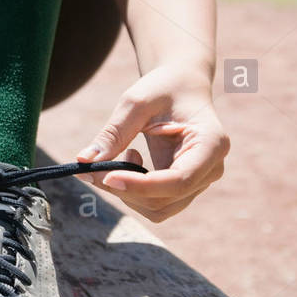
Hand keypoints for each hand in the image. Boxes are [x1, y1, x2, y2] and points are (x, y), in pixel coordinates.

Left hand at [75, 63, 229, 222]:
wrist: (181, 88)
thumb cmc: (163, 89)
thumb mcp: (137, 102)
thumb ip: (114, 132)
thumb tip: (84, 161)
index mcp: (211, 144)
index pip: (179, 180)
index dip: (141, 185)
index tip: (107, 177)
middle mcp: (210, 169)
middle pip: (165, 199)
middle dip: (125, 189)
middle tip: (93, 168)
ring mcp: (198, 182)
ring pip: (158, 208)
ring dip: (125, 193)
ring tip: (117, 158)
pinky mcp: (181, 187)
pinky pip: (154, 203)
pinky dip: (131, 191)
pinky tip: (129, 162)